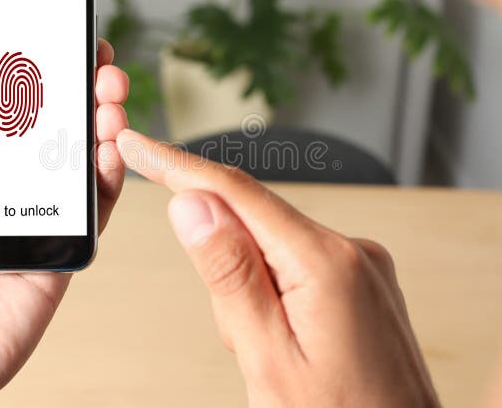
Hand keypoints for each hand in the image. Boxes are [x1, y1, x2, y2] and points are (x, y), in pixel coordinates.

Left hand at [0, 40, 128, 406]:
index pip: (12, 116)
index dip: (40, 80)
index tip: (57, 45)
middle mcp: (7, 197)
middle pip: (57, 135)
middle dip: (82, 94)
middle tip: (96, 64)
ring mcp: (37, 226)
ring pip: (82, 166)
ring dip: (103, 125)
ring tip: (108, 96)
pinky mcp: (61, 258)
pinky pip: (93, 211)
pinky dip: (109, 177)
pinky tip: (108, 147)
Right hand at [117, 129, 439, 407]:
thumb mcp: (268, 357)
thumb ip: (228, 275)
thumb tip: (193, 202)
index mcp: (327, 262)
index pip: (235, 192)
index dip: (177, 165)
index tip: (138, 144)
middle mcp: (353, 251)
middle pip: (254, 227)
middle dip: (228, 273)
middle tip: (242, 339)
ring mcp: (363, 266)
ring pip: (273, 252)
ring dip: (254, 296)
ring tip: (276, 357)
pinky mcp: (364, 282)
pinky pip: (299, 269)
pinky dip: (277, 299)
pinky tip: (292, 345)